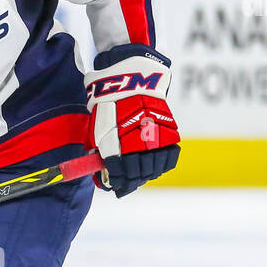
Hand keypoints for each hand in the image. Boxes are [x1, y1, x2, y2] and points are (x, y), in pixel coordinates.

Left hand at [84, 47, 180, 197]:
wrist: (132, 79)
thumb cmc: (109, 104)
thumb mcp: (97, 128)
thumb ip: (100, 152)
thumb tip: (101, 174)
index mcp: (114, 143)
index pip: (118, 173)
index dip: (117, 183)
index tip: (116, 186)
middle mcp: (136, 143)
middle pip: (137, 174)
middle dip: (131, 182)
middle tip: (128, 184)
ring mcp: (154, 138)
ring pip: (153, 169)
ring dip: (147, 175)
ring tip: (142, 176)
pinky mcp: (169, 132)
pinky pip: (170, 158)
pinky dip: (163, 165)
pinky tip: (156, 166)